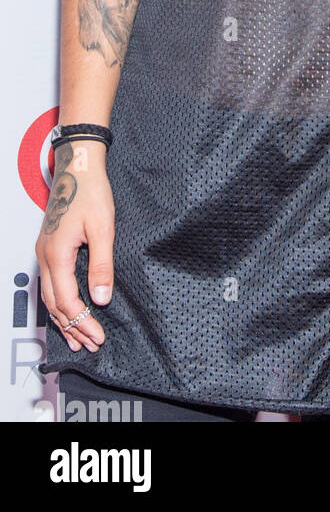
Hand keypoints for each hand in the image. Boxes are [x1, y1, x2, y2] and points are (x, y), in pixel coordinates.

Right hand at [35, 139, 113, 351]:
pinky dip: (59, 303)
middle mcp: (45, 257)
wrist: (78, 168)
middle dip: (73, 327)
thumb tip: (102, 298)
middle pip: (55, 304)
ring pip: (49, 296)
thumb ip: (101, 265)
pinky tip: (68, 310)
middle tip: (90, 345)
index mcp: (56, 255)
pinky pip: (50, 284)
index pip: (67, 301)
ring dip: (64, 318)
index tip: (98, 337)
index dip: (83, 322)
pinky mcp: (48, 248)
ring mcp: (44, 253)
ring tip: (77, 338)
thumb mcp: (103, 229)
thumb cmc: (91, 193)